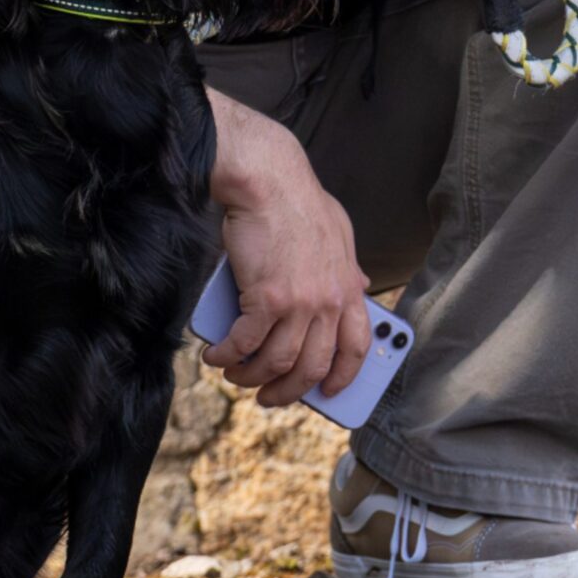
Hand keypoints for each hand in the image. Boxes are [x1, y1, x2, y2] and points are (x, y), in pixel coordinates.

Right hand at [203, 90, 371, 407]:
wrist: (268, 180)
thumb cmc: (298, 200)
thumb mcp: (339, 231)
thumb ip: (349, 264)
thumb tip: (362, 285)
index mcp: (348, 288)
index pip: (356, 347)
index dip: (343, 376)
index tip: (329, 392)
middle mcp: (328, 302)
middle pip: (313, 366)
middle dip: (288, 390)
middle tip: (268, 396)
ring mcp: (298, 303)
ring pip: (276, 362)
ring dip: (251, 376)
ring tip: (235, 375)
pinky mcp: (265, 298)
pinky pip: (245, 343)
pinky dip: (228, 356)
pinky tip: (215, 357)